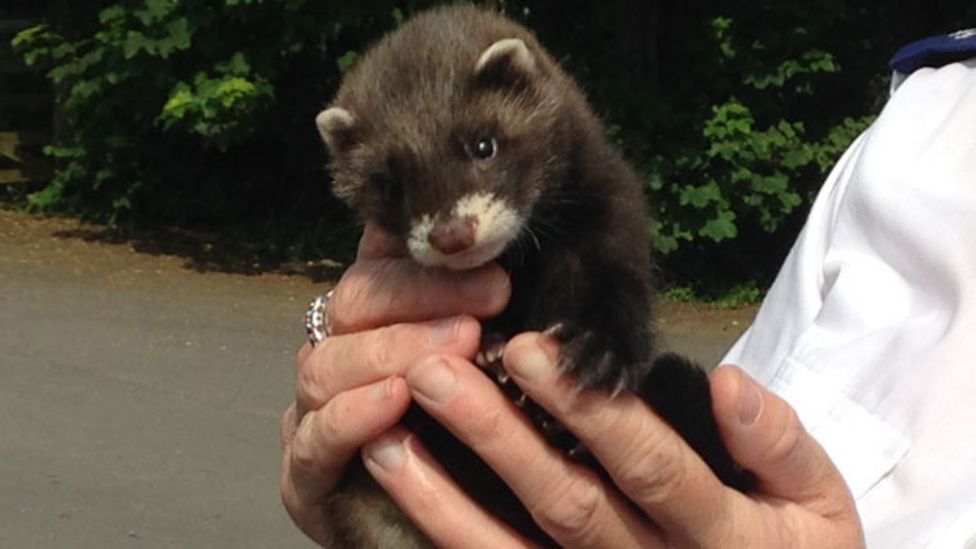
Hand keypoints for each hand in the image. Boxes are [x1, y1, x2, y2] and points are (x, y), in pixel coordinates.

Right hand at [279, 225, 509, 544]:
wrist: (469, 533)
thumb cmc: (487, 456)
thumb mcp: (501, 378)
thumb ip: (494, 321)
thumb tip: (516, 261)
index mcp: (382, 322)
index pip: (387, 266)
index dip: (436, 267)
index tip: (500, 280)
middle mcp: (342, 358)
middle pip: (354, 303)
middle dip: (420, 298)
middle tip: (486, 307)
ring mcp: (315, 413)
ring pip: (327, 363)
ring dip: (392, 350)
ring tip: (456, 348)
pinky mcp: (305, 476)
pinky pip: (316, 437)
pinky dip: (353, 414)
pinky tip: (396, 398)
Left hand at [364, 332, 864, 547]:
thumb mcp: (817, 501)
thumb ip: (780, 442)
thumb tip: (732, 381)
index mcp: (716, 531)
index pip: (645, 462)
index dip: (585, 408)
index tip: (528, 345)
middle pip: (565, 499)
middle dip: (496, 435)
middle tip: (434, 368)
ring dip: (445, 494)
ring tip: (386, 434)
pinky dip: (447, 538)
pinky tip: (399, 491)